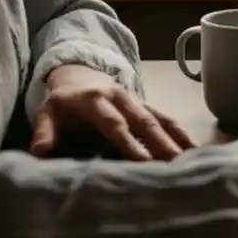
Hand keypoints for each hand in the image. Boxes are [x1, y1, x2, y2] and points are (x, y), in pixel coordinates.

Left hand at [31, 64, 195, 161]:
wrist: (77, 73)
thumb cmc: (62, 103)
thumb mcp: (46, 113)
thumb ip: (44, 132)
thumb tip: (41, 153)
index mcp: (96, 100)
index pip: (114, 124)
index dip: (129, 142)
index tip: (144, 162)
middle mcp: (121, 98)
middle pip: (144, 121)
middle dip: (162, 143)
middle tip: (177, 164)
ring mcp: (136, 101)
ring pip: (161, 118)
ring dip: (178, 138)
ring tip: (194, 158)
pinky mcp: (146, 106)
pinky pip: (167, 119)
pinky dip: (182, 133)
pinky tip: (196, 150)